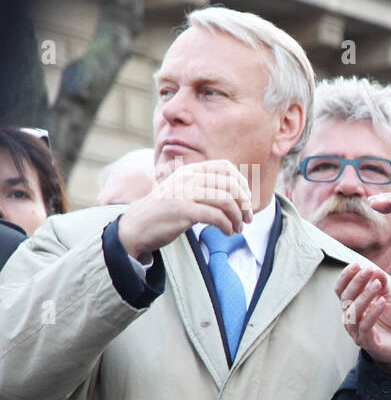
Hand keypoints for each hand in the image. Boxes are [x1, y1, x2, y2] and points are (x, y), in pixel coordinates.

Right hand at [117, 159, 253, 260]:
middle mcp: (188, 178)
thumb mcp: (183, 191)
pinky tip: (228, 232)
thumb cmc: (164, 212)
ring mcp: (185, 193)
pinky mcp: (183, 210)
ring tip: (238, 228)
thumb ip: (204, 188)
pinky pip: (216, 216)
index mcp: (190, 170)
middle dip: (245, 203)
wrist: (135, 227)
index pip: (226, 167)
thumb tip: (238, 194)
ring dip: (238, 217)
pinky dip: (228, 226)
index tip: (246, 200)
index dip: (242, 183)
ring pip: (227, 201)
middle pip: (231, 184)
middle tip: (247, 218)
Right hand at [336, 263, 390, 369]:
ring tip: (377, 283)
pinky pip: (365, 326)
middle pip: (346, 298)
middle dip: (356, 281)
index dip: (346, 276)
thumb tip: (377, 270)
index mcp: (350, 307)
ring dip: (365, 295)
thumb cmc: (387, 323)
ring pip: (354, 312)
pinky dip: (373, 312)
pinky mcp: (367, 342)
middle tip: (368, 269)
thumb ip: (381, 286)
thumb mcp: (385, 300)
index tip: (357, 264)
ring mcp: (355, 331)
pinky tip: (381, 302)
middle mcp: (349, 319)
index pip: (341, 290)